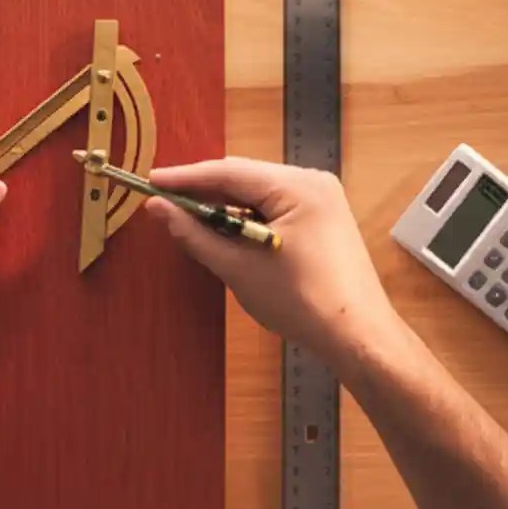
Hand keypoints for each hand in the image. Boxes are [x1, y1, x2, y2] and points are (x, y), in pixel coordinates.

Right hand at [145, 158, 399, 365]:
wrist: (357, 335)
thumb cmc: (301, 302)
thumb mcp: (238, 268)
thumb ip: (195, 234)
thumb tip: (159, 209)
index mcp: (297, 186)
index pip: (228, 172)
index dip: (185, 177)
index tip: (150, 181)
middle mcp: (312, 181)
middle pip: (244, 177)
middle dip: (203, 191)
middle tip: (163, 202)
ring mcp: (321, 199)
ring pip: (258, 192)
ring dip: (224, 205)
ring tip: (188, 219)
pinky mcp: (323, 217)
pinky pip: (274, 206)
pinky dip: (247, 217)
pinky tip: (225, 232)